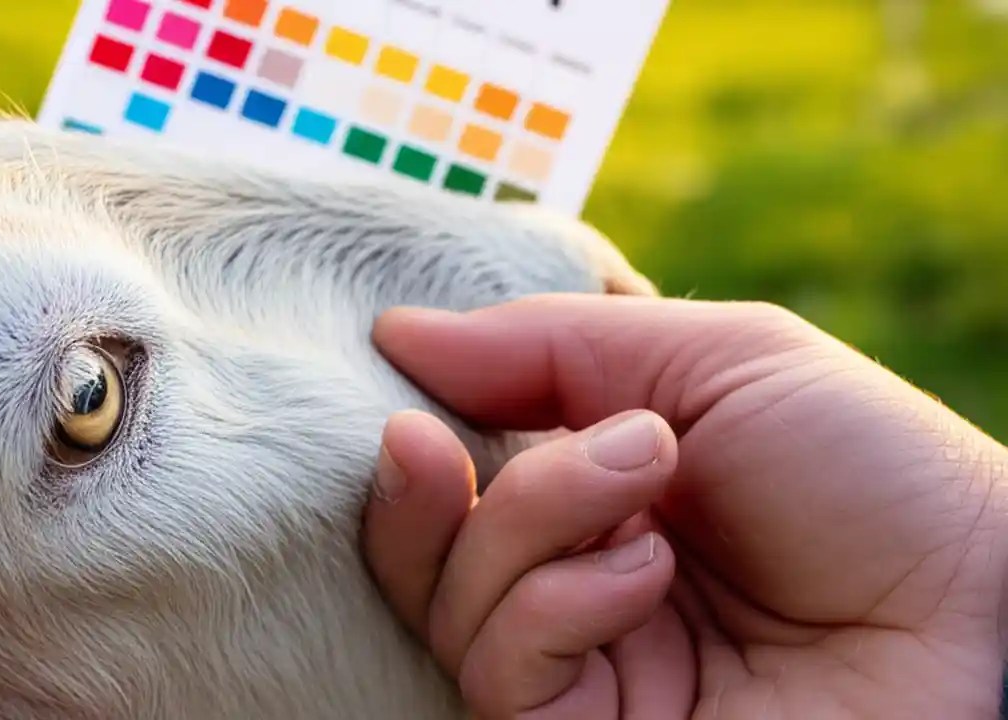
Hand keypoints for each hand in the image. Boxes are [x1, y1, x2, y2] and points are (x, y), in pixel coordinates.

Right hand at [362, 295, 1007, 718]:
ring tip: (646, 483)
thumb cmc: (870, 471)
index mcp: (597, 498)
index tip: (399, 385)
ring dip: (534, 520)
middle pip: (428, 557)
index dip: (415, 444)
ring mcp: (589, 673)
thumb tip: (395, 334)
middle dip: (440, 488)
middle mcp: (576, 586)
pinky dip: (555, 607)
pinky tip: (641, 574)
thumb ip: (551, 346)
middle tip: (477, 439)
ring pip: (457, 611)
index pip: (457, 482)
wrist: (989, 609)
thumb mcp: (713, 361)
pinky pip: (504, 678)